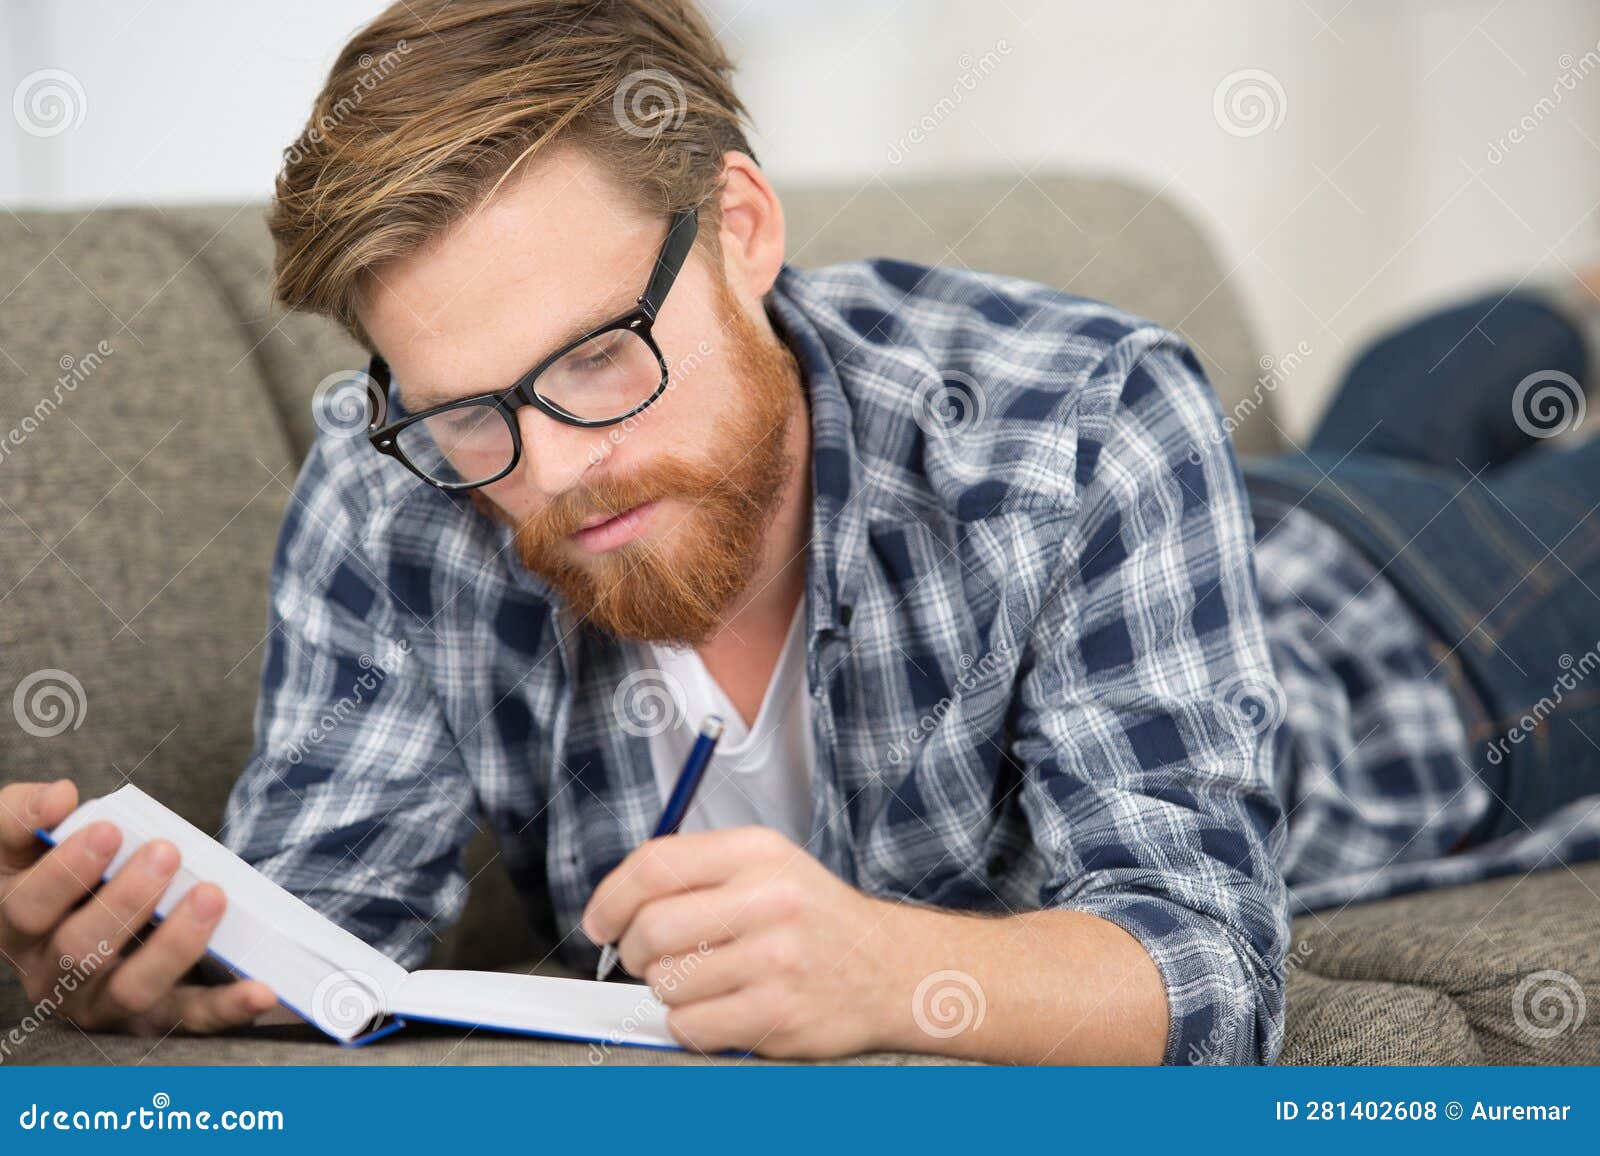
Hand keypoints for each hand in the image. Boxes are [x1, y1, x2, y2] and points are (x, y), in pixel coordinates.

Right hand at [0, 779, 275, 1035]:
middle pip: (79, 951)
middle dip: (125, 900)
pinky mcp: (156, 1017)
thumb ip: (26, 814)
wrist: (96, 905)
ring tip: (209, 894)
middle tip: (165, 852)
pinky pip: (191, 1017)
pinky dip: (227, 1007)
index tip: (110, 829)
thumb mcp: (26, 839)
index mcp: (18, 927)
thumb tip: (59, 797)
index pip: (29, 908)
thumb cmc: (57, 865)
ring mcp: (103, 1002)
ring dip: (174, 945)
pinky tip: (261, 991)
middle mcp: (52, 976)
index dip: (66, 872)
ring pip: (133, 990)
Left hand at [581, 826, 908, 1057]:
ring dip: (670, 990)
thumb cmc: (812, 918)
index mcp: (757, 852)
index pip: (655, 864)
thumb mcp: (766, 866)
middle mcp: (768, 900)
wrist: (889, 968)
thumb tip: (614, 905)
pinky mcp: (777, 1014)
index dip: (611, 897)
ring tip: (704, 981)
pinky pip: (690, 1026)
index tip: (600, 922)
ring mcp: (775, 960)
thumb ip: (695, 871)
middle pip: (652, 929)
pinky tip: (721, 1008)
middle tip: (649, 958)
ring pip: (667, 983)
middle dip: (635, 951)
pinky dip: (691, 1024)